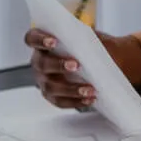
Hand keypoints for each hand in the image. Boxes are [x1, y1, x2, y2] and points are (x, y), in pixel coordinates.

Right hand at [25, 29, 140, 108]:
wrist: (107, 64)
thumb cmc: (95, 49)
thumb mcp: (94, 39)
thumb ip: (90, 39)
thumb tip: (92, 44)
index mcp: (45, 43)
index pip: (33, 38)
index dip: (40, 39)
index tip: (53, 42)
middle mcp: (41, 61)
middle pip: (42, 64)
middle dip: (58, 65)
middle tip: (76, 65)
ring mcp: (45, 80)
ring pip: (50, 86)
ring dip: (70, 89)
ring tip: (88, 89)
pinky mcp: (53, 96)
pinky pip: (60, 101)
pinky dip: (75, 101)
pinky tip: (89, 99)